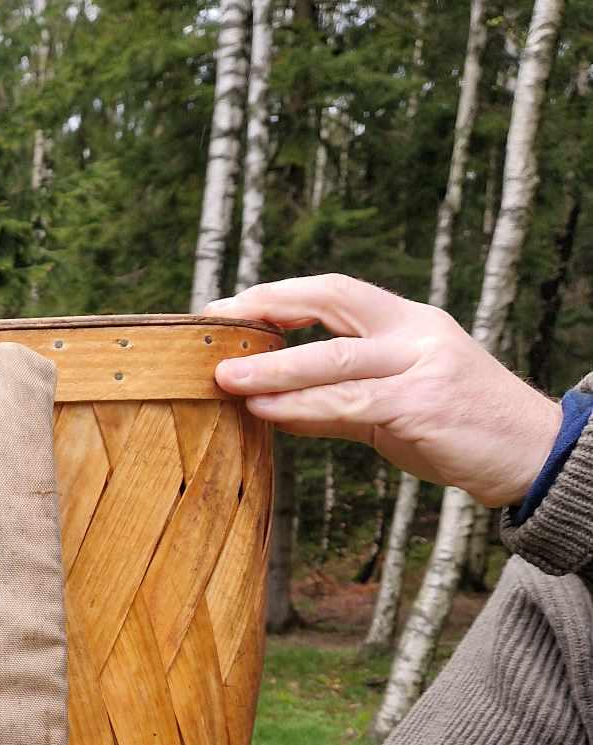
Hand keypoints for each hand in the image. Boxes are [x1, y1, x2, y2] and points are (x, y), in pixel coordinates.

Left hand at [204, 273, 562, 508]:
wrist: (530, 455)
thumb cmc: (459, 428)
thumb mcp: (397, 401)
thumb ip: (339, 397)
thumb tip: (271, 404)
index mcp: (409, 321)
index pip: (336, 290)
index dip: (281, 294)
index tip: (232, 306)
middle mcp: (416, 332)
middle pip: (331, 304)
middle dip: (267, 312)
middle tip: (214, 326)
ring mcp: (421, 367)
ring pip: (331, 361)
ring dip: (272, 370)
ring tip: (225, 379)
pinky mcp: (421, 407)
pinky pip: (347, 406)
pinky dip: (301, 408)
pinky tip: (266, 411)